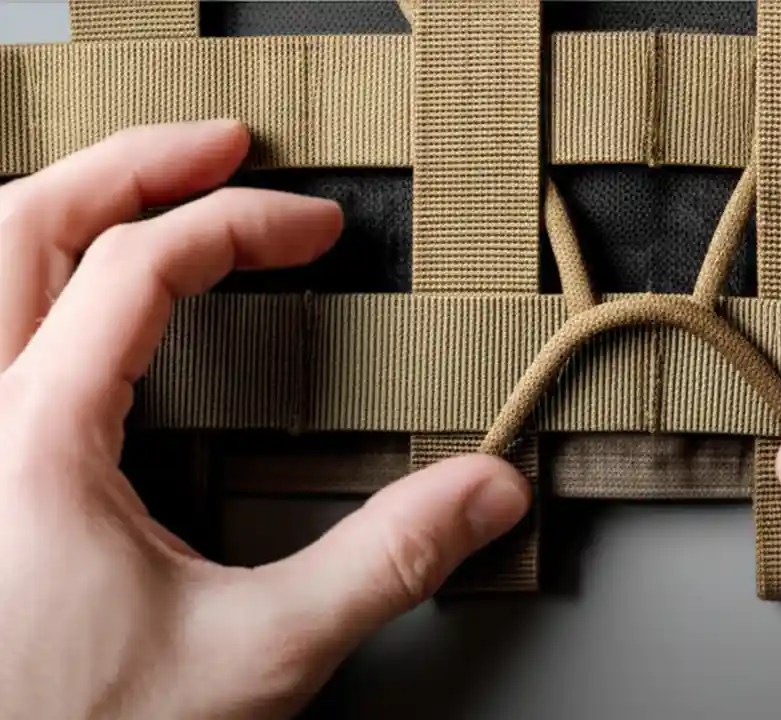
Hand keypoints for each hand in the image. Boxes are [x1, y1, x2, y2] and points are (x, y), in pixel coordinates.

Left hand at [0, 121, 529, 717]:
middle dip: (137, 163)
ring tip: (145, 184)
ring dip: (67, 200)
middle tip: (224, 144)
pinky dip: (28, 271)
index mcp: (35, 439)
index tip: (315, 230)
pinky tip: (67, 296)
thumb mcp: (259, 652)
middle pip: (28, 220)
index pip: (140, 267)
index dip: (242, 224)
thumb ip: (385, 563)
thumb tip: (485, 492)